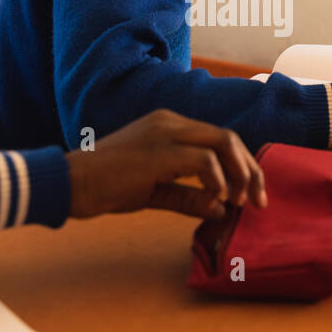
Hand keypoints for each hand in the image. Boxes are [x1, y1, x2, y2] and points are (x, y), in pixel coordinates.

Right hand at [64, 109, 266, 220]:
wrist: (72, 183)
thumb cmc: (107, 186)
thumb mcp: (155, 191)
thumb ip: (188, 196)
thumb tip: (221, 209)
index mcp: (169, 125)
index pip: (219, 138)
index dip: (242, 166)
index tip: (252, 196)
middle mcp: (171, 122)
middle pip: (229, 137)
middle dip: (251, 170)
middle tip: (259, 201)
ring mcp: (166, 132)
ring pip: (223, 143)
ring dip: (240, 175)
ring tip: (241, 203)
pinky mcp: (160, 151)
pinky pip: (205, 160)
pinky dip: (217, 181)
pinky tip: (215, 200)